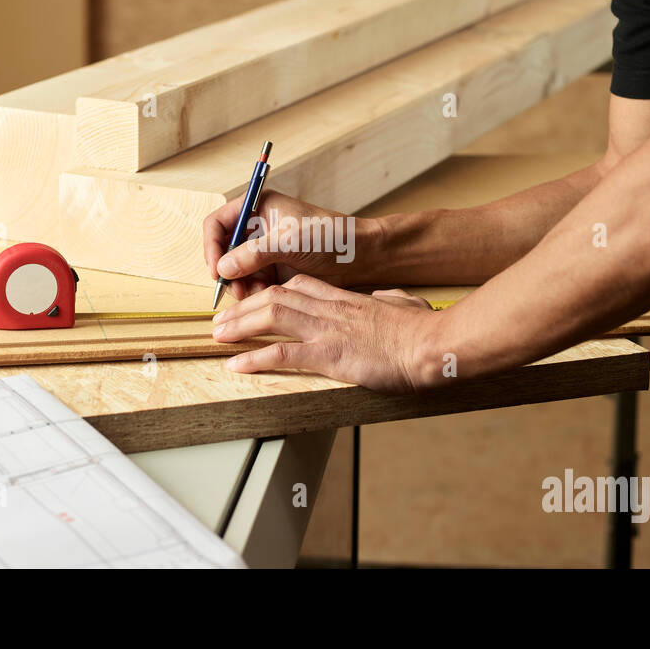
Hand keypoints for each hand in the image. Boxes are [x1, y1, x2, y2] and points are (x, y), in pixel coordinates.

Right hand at [203, 190, 379, 302]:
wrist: (360, 256)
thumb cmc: (330, 236)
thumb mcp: (289, 241)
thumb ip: (254, 253)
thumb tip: (222, 268)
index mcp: (257, 207)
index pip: (218, 223)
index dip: (211, 246)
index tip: (216, 270)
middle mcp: (257, 228)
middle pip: (223, 251)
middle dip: (227, 272)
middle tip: (237, 290)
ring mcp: (265, 250)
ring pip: (236, 271)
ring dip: (240, 285)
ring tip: (253, 295)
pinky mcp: (274, 269)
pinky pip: (252, 282)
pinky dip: (253, 292)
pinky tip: (265, 297)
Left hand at [210, 275, 443, 392]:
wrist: (432, 344)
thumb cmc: (425, 330)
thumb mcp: (405, 305)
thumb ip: (390, 302)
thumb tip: (387, 301)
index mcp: (346, 299)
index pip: (299, 285)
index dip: (270, 290)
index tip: (254, 299)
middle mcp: (331, 309)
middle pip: (275, 296)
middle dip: (243, 306)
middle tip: (222, 318)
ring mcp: (328, 330)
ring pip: (271, 316)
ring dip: (239, 325)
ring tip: (217, 335)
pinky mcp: (329, 355)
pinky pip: (282, 354)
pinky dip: (254, 358)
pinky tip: (236, 364)